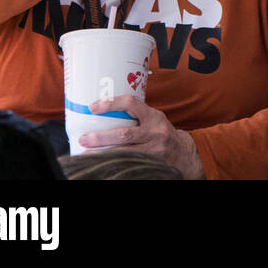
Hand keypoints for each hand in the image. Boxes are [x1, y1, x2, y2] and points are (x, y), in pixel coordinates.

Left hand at [80, 95, 204, 178]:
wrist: (183, 152)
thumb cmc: (161, 132)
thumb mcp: (154, 118)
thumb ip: (136, 115)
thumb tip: (105, 112)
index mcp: (153, 117)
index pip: (131, 104)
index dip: (112, 103)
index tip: (93, 106)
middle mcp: (154, 133)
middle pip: (124, 134)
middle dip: (101, 137)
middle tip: (83, 138)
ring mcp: (153, 150)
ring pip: (124, 152)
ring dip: (102, 153)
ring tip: (86, 153)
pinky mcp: (150, 163)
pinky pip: (128, 163)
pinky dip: (114, 163)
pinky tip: (102, 163)